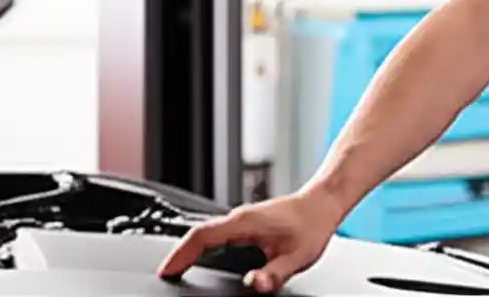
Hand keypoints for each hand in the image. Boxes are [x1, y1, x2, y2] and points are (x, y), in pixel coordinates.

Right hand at [157, 190, 341, 292]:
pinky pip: (216, 235)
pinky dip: (202, 247)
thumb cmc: (312, 225)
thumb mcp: (298, 257)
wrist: (322, 203)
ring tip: (176, 271)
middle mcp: (240, 218)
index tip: (166, 270)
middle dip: (179, 255)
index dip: (180, 254)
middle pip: (198, 235)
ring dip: (189, 251)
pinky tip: (200, 260)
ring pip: (206, 234)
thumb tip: (253, 284)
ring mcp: (242, 220)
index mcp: (245, 222)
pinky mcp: (246, 224)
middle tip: (166, 276)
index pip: (202, 236)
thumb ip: (274, 274)